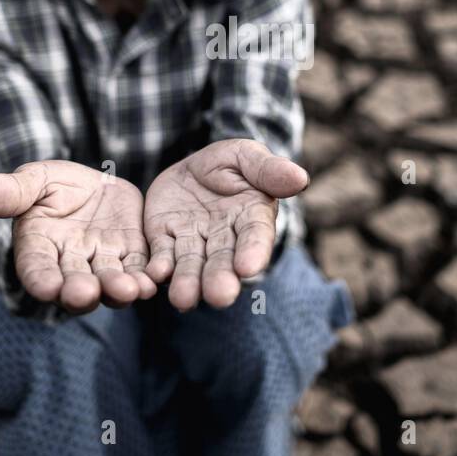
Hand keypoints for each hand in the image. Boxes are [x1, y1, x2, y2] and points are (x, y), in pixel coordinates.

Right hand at [0, 161, 155, 314]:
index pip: (36, 270)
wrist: (95, 184)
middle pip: (73, 285)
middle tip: (85, 294)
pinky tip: (154, 280)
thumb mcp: (34, 180)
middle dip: (79, 293)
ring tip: (129, 290)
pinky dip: (147, 278)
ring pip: (109, 284)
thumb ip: (9, 192)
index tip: (47, 287)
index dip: (41, 280)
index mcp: (39, 249)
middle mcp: (70, 266)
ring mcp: (103, 265)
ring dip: (118, 290)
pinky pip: (140, 271)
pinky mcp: (133, 257)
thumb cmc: (55, 185)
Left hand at [144, 139, 309, 310]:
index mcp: (251, 216)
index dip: (253, 252)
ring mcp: (194, 241)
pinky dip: (159, 267)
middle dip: (221, 278)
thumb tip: (301, 178)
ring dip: (188, 282)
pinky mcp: (165, 239)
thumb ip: (269, 169)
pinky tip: (155, 274)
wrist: (192, 166)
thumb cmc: (230, 162)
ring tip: (183, 299)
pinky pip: (161, 254)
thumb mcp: (248, 156)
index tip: (248, 267)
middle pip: (223, 260)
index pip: (255, 236)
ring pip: (192, 264)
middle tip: (219, 296)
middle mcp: (225, 237)